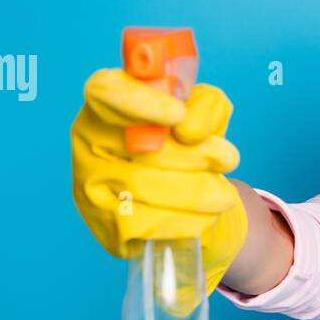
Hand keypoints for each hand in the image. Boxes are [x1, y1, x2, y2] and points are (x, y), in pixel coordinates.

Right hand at [71, 68, 248, 294]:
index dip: (141, 103)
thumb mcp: (203, 112)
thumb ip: (205, 106)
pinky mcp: (105, 226)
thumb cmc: (185, 142)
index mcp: (106, 104)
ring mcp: (91, 188)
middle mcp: (89, 144)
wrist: (181, 197)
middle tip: (229, 159)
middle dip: (192, 157)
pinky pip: (145, 225)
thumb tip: (190, 130)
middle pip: (136, 149)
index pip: (105, 93)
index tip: (179, 114)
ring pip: (142, 191)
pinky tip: (205, 217)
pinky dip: (183, 222)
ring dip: (195, 194)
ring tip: (225, 196)